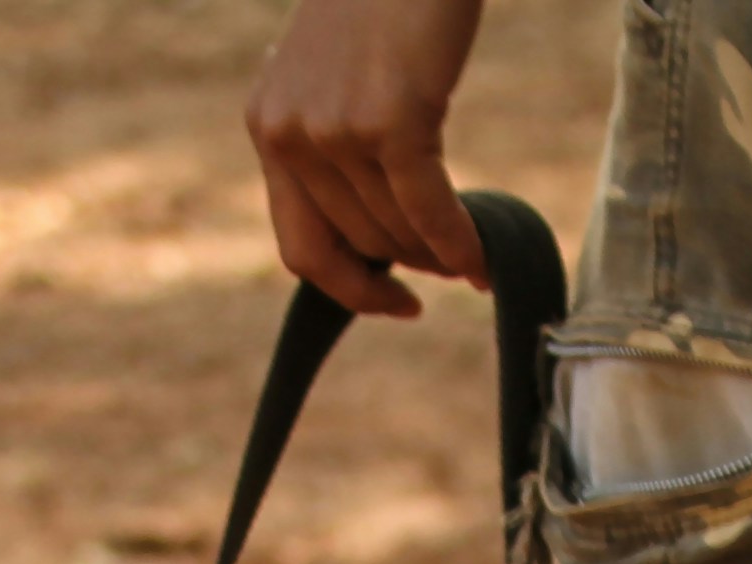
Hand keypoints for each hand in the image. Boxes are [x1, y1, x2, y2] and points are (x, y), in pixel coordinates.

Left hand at [249, 0, 493, 318]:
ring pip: (396, 231)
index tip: (392, 303)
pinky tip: (483, 262)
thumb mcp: (335, 73)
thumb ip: (335, 139)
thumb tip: (377, 226)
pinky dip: (459, 244)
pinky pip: (429, 210)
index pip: (299, 247)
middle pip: (359, 244)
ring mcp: (337, 130)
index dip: (349, 290)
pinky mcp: (391, 120)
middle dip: (410, 265)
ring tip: (473, 258)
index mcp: (268, 126)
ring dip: (439, 255)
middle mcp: (291, 134)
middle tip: (453, 266)